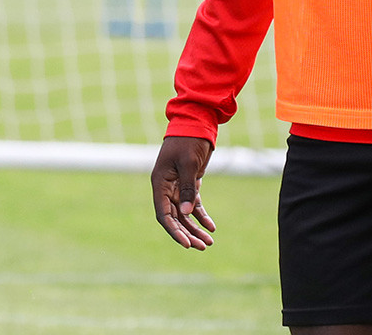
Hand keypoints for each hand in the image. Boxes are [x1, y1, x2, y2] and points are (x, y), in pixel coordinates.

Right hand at [151, 135, 215, 249]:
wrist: (197, 124)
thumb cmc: (189, 142)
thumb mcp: (189, 164)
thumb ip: (188, 189)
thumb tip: (186, 214)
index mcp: (159, 183)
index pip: (163, 214)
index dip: (174, 231)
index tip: (187, 244)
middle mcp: (166, 187)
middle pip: (174, 217)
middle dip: (187, 233)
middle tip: (203, 247)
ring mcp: (177, 186)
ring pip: (184, 214)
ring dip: (195, 228)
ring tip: (209, 242)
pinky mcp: (189, 184)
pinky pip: (193, 205)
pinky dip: (201, 216)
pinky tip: (211, 227)